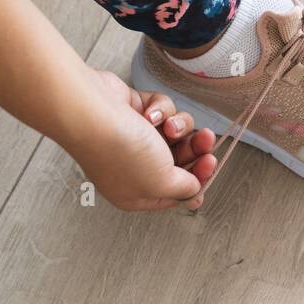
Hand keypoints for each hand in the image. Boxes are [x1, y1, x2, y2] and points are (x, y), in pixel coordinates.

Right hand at [67, 69, 217, 211]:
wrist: (92, 111)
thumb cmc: (123, 151)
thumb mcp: (161, 182)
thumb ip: (184, 188)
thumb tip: (194, 190)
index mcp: (137, 193)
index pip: (176, 191)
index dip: (196, 179)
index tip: (210, 166)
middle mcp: (135, 167)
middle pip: (180, 160)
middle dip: (195, 149)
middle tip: (206, 140)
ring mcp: (134, 137)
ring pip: (176, 132)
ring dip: (178, 127)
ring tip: (170, 127)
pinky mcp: (134, 111)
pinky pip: (163, 110)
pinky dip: (161, 110)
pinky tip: (149, 113)